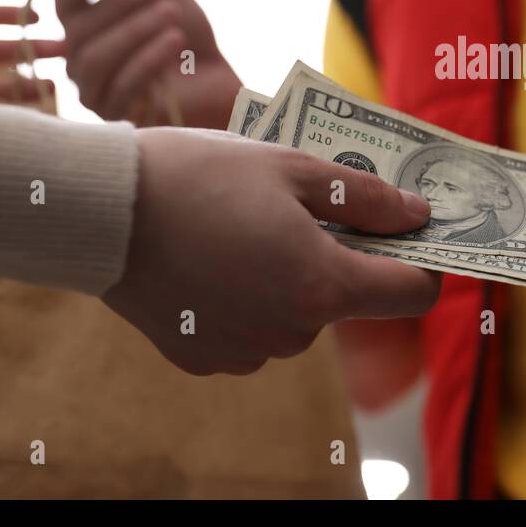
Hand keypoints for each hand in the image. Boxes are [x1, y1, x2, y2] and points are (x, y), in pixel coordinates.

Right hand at [55, 0, 240, 127]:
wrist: (217, 82)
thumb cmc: (189, 38)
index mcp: (85, 28)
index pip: (64, 4)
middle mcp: (79, 59)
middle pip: (81, 28)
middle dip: (122, 2)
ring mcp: (92, 90)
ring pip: (97, 58)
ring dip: (135, 30)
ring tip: (172, 11)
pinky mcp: (114, 115)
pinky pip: (122, 86)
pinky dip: (148, 59)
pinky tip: (175, 40)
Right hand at [103, 128, 440, 374]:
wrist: (101, 211)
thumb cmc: (201, 176)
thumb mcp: (293, 168)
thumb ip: (367, 198)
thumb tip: (418, 215)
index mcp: (323, 284)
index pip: (413, 293)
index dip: (423, 263)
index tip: (411, 234)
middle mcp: (293, 332)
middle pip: (346, 298)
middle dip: (337, 256)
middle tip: (297, 207)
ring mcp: (248, 351)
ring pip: (298, 313)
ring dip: (288, 276)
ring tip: (242, 228)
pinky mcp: (207, 358)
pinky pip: (252, 329)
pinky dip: (246, 297)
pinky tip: (211, 259)